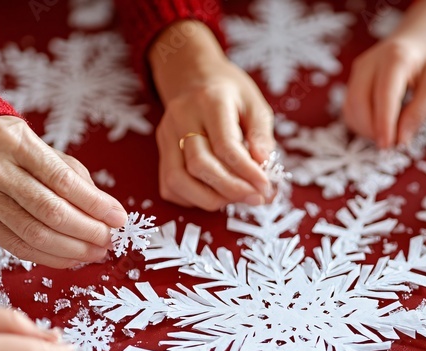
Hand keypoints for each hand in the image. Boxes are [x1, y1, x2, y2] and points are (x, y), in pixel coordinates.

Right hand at [0, 116, 126, 267]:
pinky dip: (45, 256)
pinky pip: (12, 246)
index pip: (62, 179)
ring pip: (31, 234)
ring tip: (93, 253)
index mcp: (13, 141)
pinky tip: (67, 258)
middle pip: (48, 212)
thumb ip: (67, 172)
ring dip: (70, 250)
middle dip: (86, 232)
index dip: (95, 204)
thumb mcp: (32, 141)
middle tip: (108, 242)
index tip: (119, 218)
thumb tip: (103, 209)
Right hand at [150, 21, 273, 210]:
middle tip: (256, 198)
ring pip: (177, 180)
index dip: (246, 172)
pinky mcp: (160, 150)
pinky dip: (192, 199)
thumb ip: (261, 134)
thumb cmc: (230, 93)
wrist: (194, 76)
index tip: (265, 187)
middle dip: (230, 189)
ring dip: (210, 199)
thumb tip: (263, 164)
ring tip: (235, 198)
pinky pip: (169, 185)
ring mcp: (166, 135)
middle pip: (199, 165)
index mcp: (210, 101)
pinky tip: (214, 194)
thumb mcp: (255, 104)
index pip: (225, 145)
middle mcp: (182, 117)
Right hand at [344, 0, 425, 147]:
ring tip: (390, 136)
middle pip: (358, 103)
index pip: (383, 97)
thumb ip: (419, 111)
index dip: (383, 125)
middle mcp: (372, 60)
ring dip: (364, 127)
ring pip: (350, 106)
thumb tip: (401, 139)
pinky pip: (352, 103)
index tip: (389, 147)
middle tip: (393, 145)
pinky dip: (362, 119)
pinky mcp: (360, 74)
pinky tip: (382, 125)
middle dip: (371, 129)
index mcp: (396, 57)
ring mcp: (362, 66)